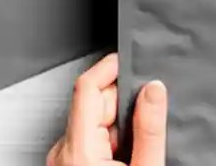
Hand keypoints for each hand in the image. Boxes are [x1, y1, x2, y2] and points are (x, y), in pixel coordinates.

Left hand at [47, 53, 167, 165]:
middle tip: (144, 125)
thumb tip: (154, 90)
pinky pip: (88, 139)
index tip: (126, 59)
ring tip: (134, 152)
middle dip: (122, 105)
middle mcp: (63, 151)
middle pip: (93, 103)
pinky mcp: (66, 165)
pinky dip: (108, 141)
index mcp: (78, 149)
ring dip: (117, 127)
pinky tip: (123, 159)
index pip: (87, 86)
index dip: (109, 68)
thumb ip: (149, 130)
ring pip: (92, 121)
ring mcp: (61, 159)